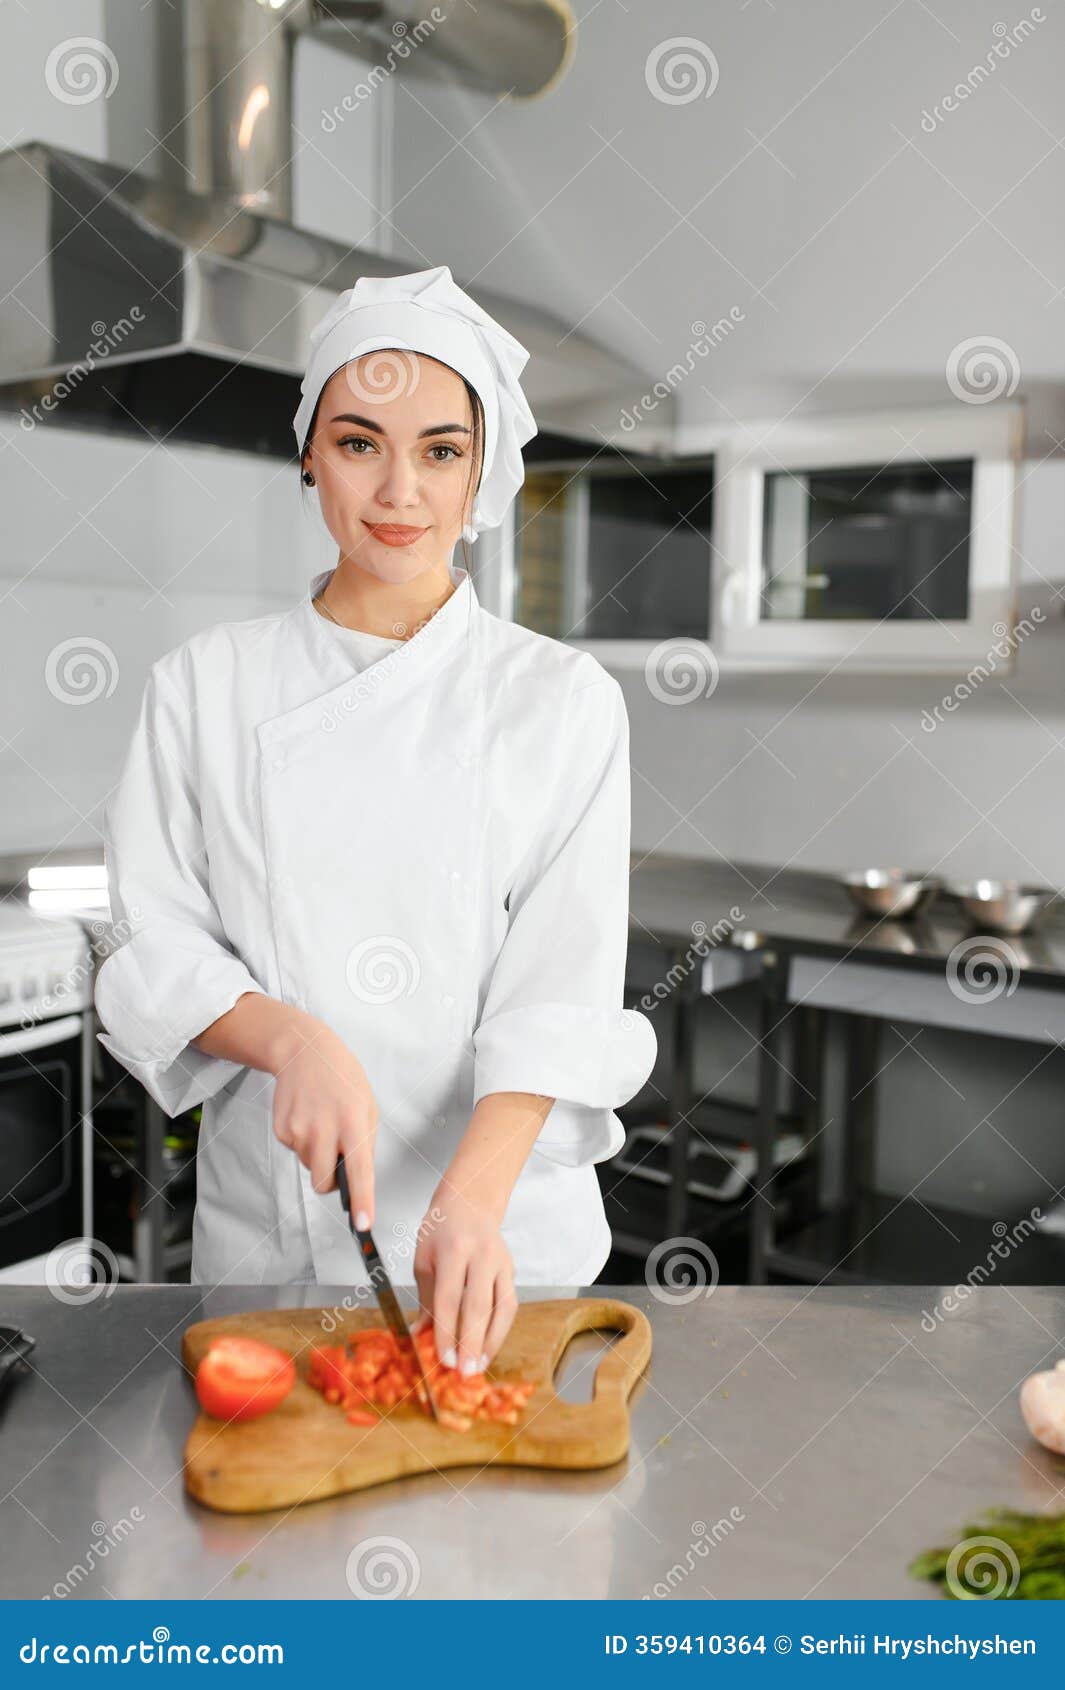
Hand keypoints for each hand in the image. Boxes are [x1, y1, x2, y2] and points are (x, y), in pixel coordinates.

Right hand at [266, 1010, 377, 1227]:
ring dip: (318, 1155)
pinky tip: (308, 1117)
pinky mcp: (281, 1130)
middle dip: (331, 1181)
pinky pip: (296, 1153)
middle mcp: (323, 1128)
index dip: (362, 1200)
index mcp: (352, 1122)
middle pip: (324, 1183)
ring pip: (310, 1167)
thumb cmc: (342, 1080)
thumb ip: (363, 1142)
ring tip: (323, 1122)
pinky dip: (304, 1143)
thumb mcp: (366, 1106)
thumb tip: (357, 1179)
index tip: (363, 1224)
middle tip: (337, 1157)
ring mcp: (298, 1130)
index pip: (359, 1170)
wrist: (304, 1052)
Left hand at [413, 1186, 516, 1375]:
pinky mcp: (512, 1269)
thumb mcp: (423, 1259)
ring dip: (491, 1341)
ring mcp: (501, 1261)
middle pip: (479, 1305)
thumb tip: (420, 1338)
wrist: (469, 1203)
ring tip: (479, 1366)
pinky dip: (500, 1329)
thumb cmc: (440, 1232)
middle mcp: (481, 1255)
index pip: (450, 1298)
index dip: (447, 1331)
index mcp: (453, 1250)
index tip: (444, 1359)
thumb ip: (425, 1300)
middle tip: (465, 1372)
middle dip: (471, 1343)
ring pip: (502, 1307)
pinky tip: (489, 1347)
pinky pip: (509, 1304)